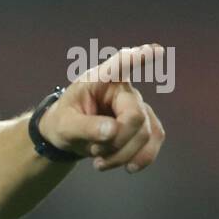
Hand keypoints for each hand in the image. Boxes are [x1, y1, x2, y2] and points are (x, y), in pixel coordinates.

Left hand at [39, 44, 167, 172]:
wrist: (68, 137)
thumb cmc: (63, 122)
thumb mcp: (65, 126)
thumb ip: (85, 127)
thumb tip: (113, 131)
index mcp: (100, 80)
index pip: (119, 66)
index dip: (138, 59)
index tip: (155, 50)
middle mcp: (122, 90)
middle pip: (135, 117)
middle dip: (116, 141)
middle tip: (94, 150)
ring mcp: (136, 106)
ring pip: (146, 133)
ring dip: (124, 154)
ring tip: (100, 161)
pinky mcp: (143, 124)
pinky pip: (154, 140)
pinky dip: (142, 157)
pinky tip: (129, 168)